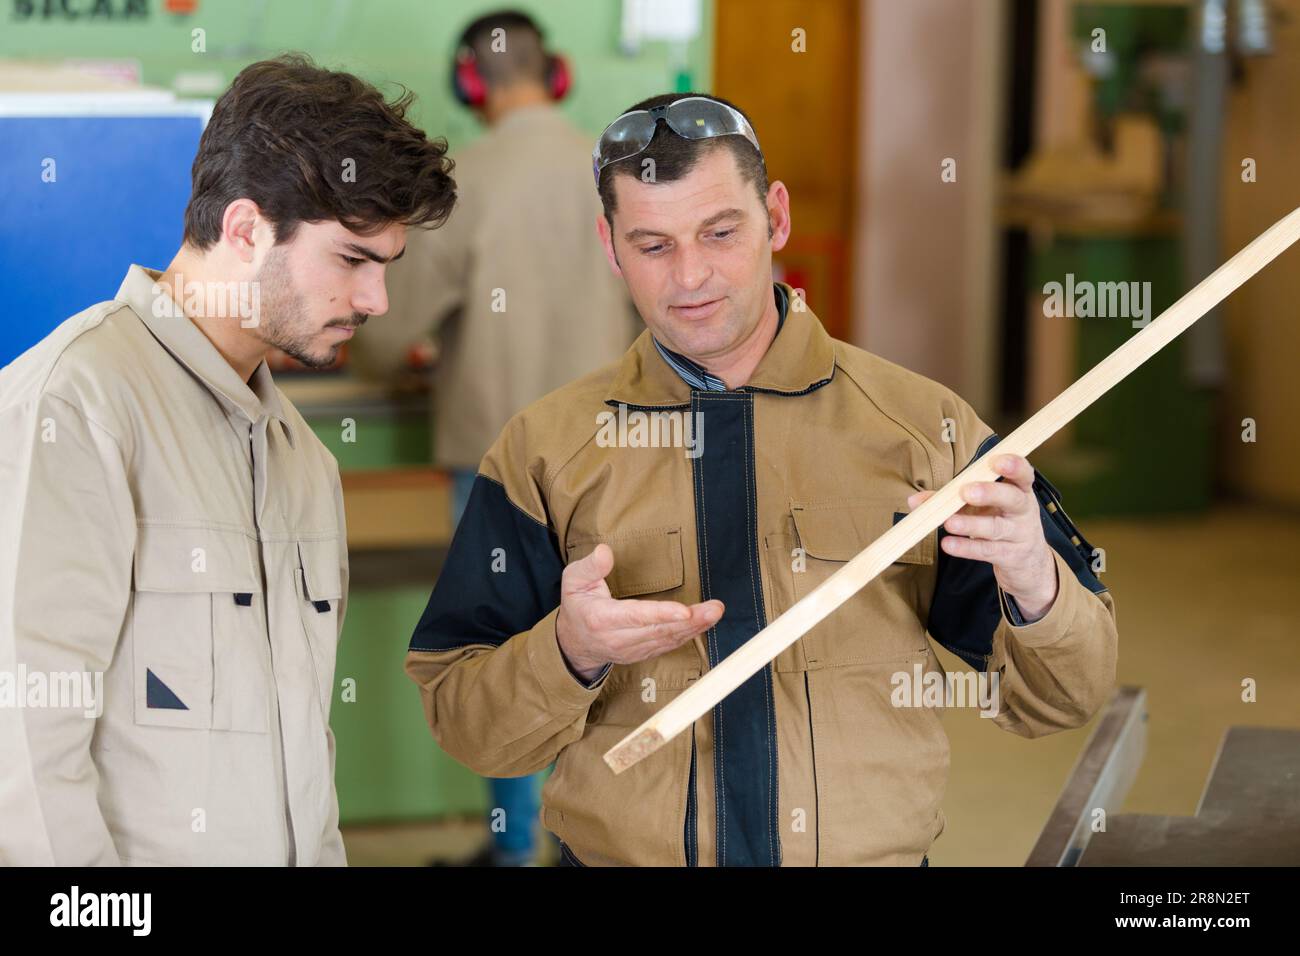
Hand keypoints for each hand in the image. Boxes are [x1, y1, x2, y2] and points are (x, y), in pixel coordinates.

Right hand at [555, 543, 723, 680]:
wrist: (575, 643)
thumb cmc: (578, 606)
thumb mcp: (573, 580)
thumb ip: (590, 566)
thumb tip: (605, 551)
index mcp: (602, 619)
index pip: (635, 616)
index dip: (661, 614)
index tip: (684, 611)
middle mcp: (618, 639)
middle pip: (659, 631)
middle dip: (690, 621)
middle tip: (715, 608)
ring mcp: (631, 650)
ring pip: (667, 640)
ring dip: (695, 628)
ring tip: (715, 612)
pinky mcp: (642, 654)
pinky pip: (668, 646)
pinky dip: (688, 635)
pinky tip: (703, 623)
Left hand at [907, 454, 1058, 621]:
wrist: (1029, 563)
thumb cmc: (1001, 522)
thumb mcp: (983, 507)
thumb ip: (952, 499)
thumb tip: (915, 500)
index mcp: (1020, 491)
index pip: (1023, 475)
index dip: (1013, 466)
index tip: (995, 461)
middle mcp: (1024, 512)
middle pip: (1012, 499)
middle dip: (990, 493)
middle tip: (967, 491)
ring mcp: (1020, 536)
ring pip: (996, 528)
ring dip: (971, 524)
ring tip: (949, 523)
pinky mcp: (1010, 557)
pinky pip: (987, 551)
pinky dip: (966, 548)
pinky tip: (949, 544)